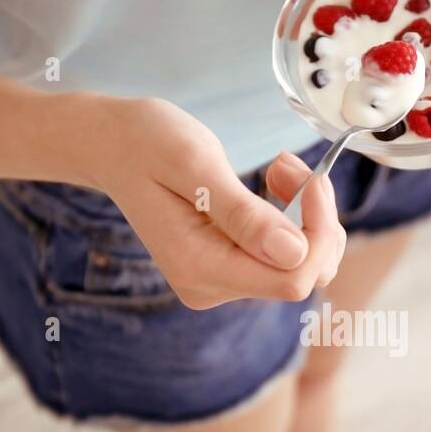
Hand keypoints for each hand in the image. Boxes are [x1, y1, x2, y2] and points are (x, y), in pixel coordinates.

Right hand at [79, 95, 345, 309]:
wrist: (113, 146)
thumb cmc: (146, 144)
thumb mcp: (195, 165)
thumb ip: (243, 213)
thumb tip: (293, 252)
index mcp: (200, 267)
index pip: (292, 278)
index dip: (317, 233)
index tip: (311, 179)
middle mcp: (211, 287)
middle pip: (301, 274)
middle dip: (313, 220)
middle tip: (287, 164)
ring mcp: (219, 281)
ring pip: (300, 266)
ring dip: (306, 216)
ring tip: (280, 169)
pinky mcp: (228, 267)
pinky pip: (284, 256)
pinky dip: (294, 219)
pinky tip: (275, 185)